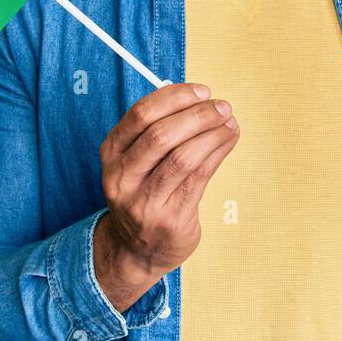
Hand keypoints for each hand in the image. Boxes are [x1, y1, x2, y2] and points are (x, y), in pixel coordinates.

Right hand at [94, 82, 238, 311]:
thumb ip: (159, 129)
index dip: (175, 97)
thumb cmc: (145, 192)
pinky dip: (218, 152)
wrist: (137, 249)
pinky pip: (199, 177)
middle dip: (198, 115)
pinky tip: (228, 140)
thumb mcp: (136, 161)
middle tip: (222, 107)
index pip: (140, 114)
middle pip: (161, 135)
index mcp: (111, 153)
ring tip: (230, 122)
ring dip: (213, 133)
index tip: (202, 91)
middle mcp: (122, 177)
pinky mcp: (170, 218)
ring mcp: (144, 202)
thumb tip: (200, 98)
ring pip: (183, 157)